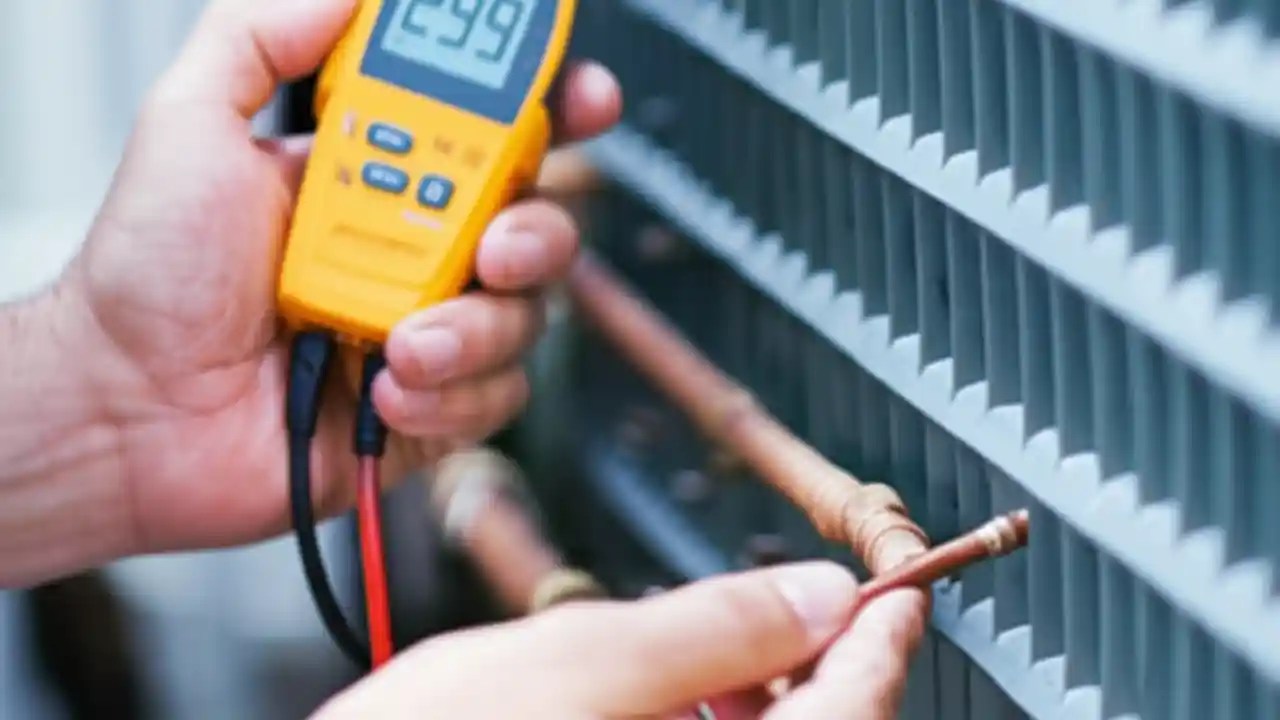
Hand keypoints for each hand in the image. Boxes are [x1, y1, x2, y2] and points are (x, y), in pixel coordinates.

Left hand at [61, 0, 620, 557]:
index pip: (491, 131)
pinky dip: (449, 395)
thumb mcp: (191, 126)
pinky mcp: (433, 405)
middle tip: (489, 244)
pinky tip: (384, 387)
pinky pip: (496, 395)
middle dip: (536, 231)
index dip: (552, 109)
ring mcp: (429, 328)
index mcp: (378, 178)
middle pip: (538, 221)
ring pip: (527, 315)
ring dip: (473, 328)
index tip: (580, 96)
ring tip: (400, 339)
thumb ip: (259, 36)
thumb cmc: (149, 282)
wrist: (130, 414)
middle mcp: (416, 250)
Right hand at [312, 562, 926, 719]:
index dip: (889, 631)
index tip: (906, 582)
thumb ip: (707, 629)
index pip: (856, 704)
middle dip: (824, 661)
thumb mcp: (571, 663)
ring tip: (738, 643)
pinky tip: (671, 698)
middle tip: (818, 595)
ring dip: (764, 696)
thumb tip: (815, 595)